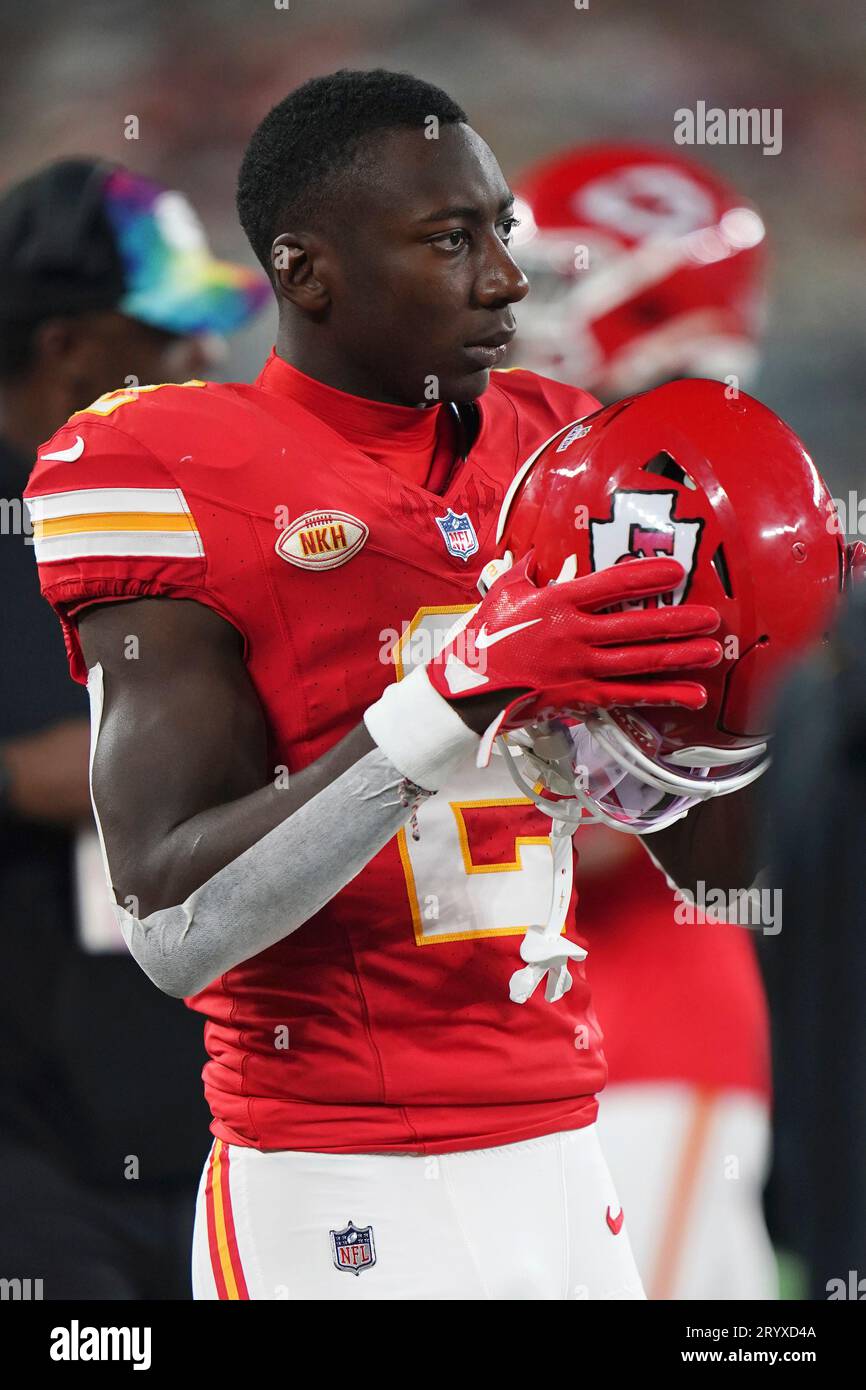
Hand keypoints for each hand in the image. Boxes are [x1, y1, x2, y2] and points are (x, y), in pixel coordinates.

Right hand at [427, 551, 721, 746]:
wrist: (463, 692)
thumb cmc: (481, 640)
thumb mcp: (503, 595)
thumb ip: (529, 572)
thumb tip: (547, 557)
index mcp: (556, 602)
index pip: (611, 583)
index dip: (647, 574)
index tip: (676, 569)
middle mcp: (572, 634)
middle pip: (635, 625)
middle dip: (678, 620)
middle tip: (711, 616)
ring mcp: (578, 668)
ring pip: (638, 661)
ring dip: (679, 657)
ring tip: (711, 652)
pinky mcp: (580, 697)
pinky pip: (628, 696)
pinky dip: (662, 696)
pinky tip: (691, 696)